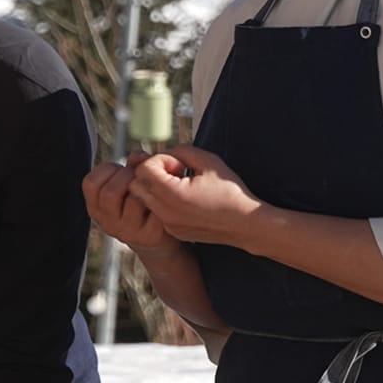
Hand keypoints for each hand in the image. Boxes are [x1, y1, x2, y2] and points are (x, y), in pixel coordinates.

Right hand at [83, 158, 177, 254]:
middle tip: (139, 176)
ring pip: (134, 200)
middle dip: (128, 176)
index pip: (90, 183)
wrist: (158, 241)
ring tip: (152, 186)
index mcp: (96, 209)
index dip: (107, 169)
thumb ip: (131, 167)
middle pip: (110, 192)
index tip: (119, 170)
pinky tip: (163, 200)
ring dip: (146, 187)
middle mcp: (108, 223)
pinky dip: (162, 199)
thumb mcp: (127, 187)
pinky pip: (154, 209)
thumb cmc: (141, 206)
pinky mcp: (149, 237)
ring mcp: (128, 232)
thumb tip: (137, 156)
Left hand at [128, 145, 264, 247]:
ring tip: (179, 185)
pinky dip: (163, 201)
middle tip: (176, 173)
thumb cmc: (230, 191)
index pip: (143, 168)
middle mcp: (164, 212)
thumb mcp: (208, 161)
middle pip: (136, 184)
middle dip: (152, 173)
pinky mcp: (172, 231)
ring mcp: (167, 224)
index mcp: (172, 194)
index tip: (179, 165)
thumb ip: (181, 151)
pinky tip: (185, 200)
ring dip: (156, 187)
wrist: (246, 224)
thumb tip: (165, 154)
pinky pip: (156, 211)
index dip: (160, 160)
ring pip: (143, 199)